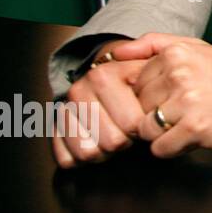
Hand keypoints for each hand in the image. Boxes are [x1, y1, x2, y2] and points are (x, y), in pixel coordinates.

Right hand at [50, 40, 147, 167]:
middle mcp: (80, 89)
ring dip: (106, 152)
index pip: (133, 124)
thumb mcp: (158, 61)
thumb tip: (129, 65)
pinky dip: (83, 160)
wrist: (114, 79)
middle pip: (113, 143)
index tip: (148, 117)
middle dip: (128, 141)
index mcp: (106, 74)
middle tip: (131, 131)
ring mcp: (64, 109)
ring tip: (115, 136)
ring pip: (89, 153)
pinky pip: (67, 160)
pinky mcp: (53, 129)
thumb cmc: (144, 78)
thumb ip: (154, 52)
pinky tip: (96, 143)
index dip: (146, 127)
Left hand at [116, 32, 211, 156]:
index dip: (151, 95)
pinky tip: (191, 136)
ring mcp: (187, 102)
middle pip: (137, 107)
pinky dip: (172, 148)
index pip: (135, 83)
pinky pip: (159, 148)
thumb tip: (113, 52)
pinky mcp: (195, 127)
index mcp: (175, 54)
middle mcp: (179, 75)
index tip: (173, 96)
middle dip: (154, 114)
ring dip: (161, 133)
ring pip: (144, 129)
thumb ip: (153, 44)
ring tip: (186, 124)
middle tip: (183, 111)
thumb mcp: (195, 47)